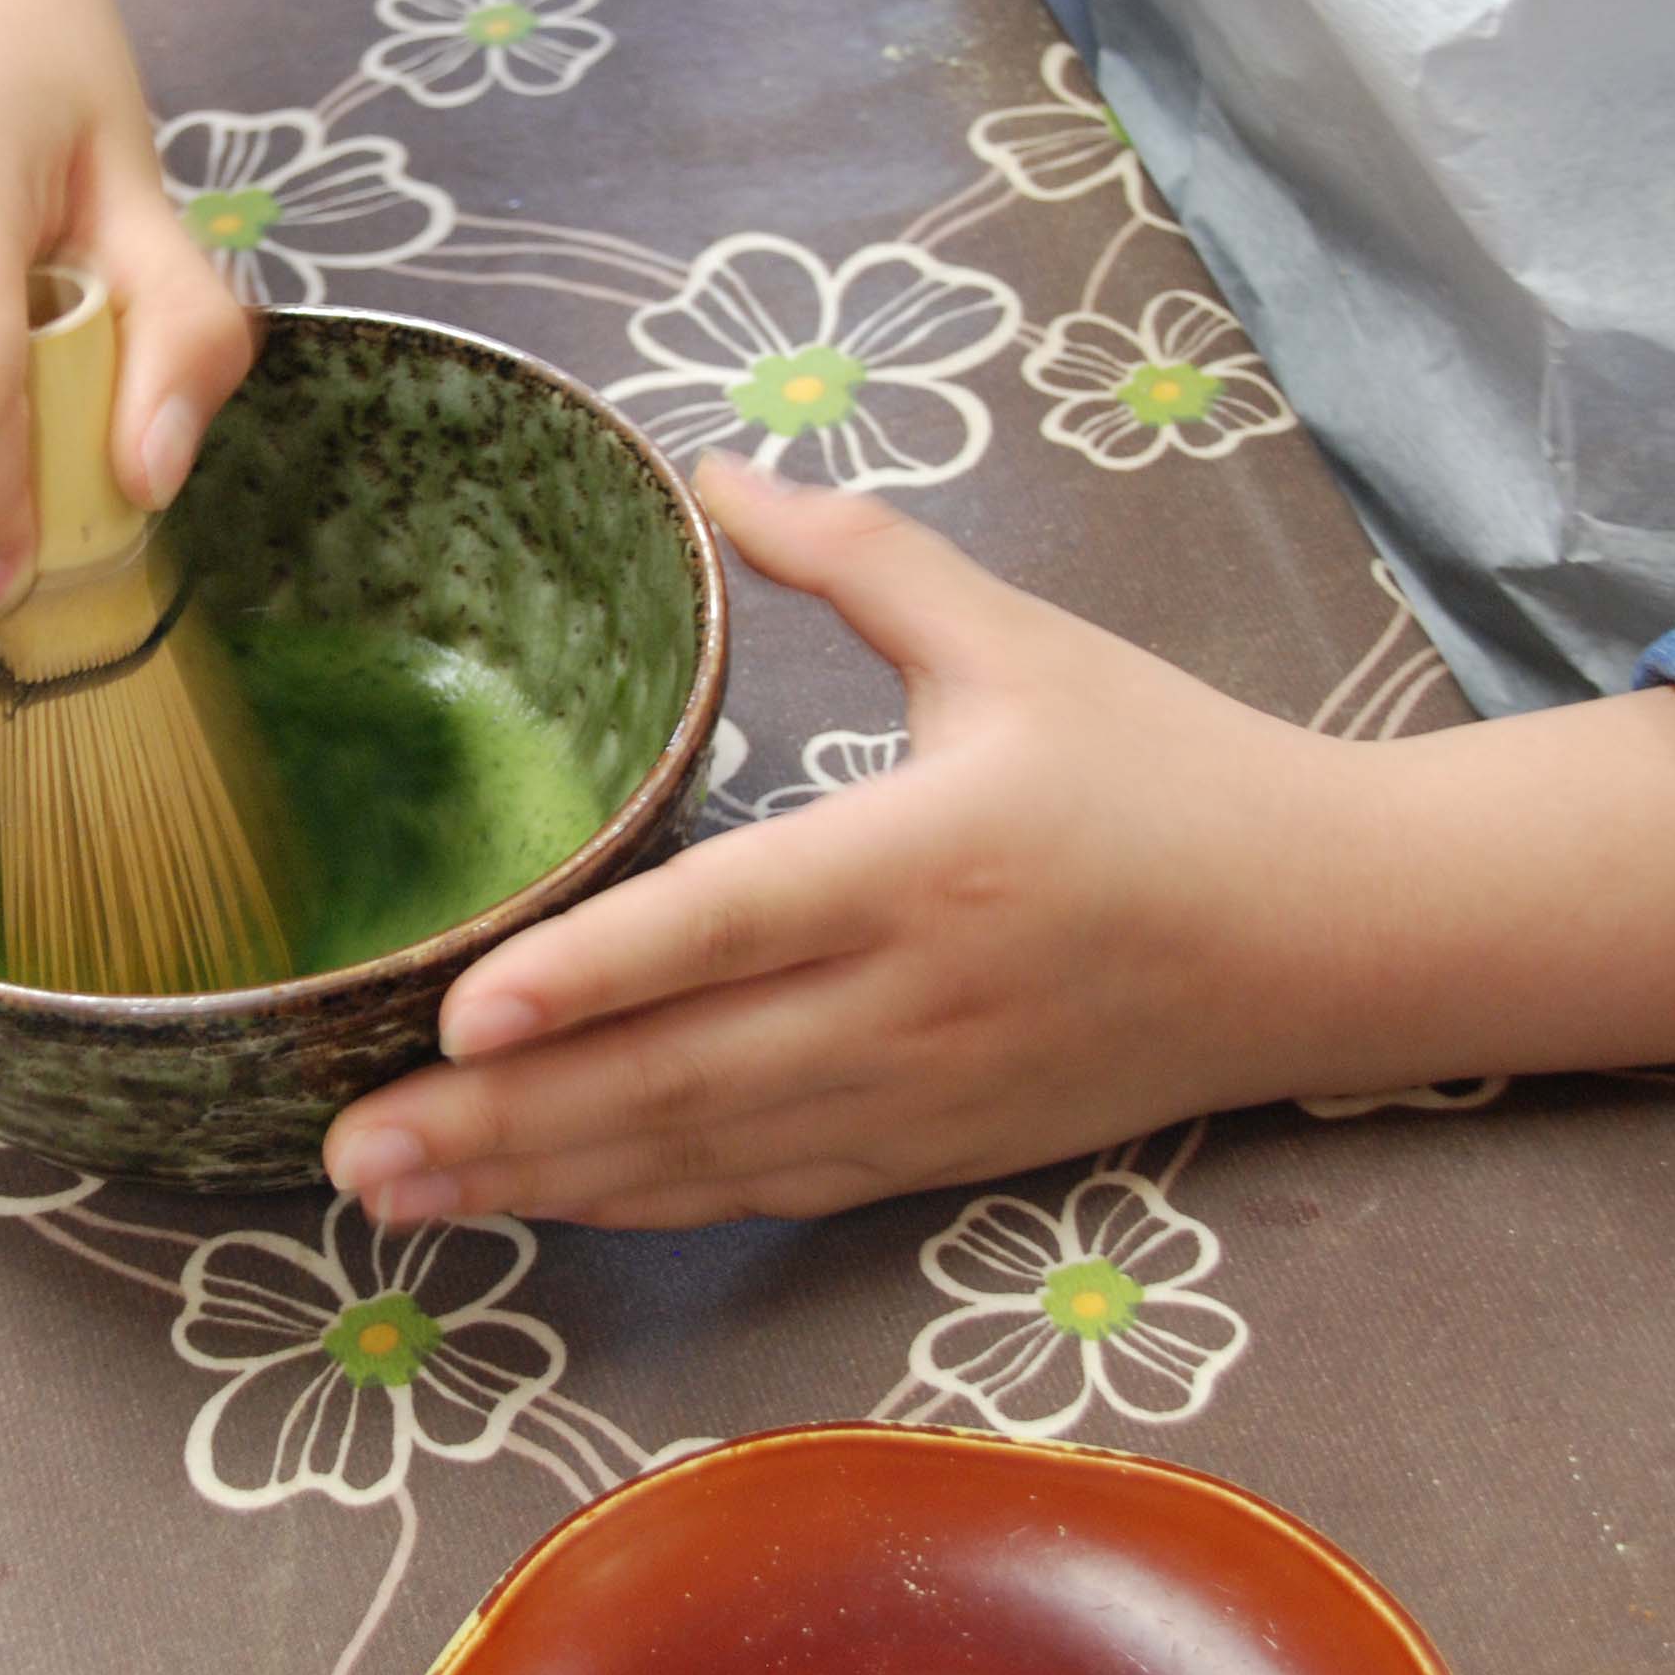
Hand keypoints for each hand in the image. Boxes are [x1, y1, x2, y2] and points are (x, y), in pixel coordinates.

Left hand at [320, 456, 1341, 1228]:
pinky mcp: (934, 1154)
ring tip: (388, 1192)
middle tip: (344, 1146)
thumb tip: (709, 470)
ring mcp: (919, 1096)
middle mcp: (908, 997)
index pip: (726, 926)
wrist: (1330, 933)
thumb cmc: (1165, 765)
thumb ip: (854, 558)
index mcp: (922, 857)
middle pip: (677, 1076)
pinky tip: (532, 1203)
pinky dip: (640, 1204)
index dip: (591, 976)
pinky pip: (760, 1192)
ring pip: (700, 1154)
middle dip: (503, 1121)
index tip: (461, 1007)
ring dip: (540, 1182)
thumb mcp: (1018, 634)